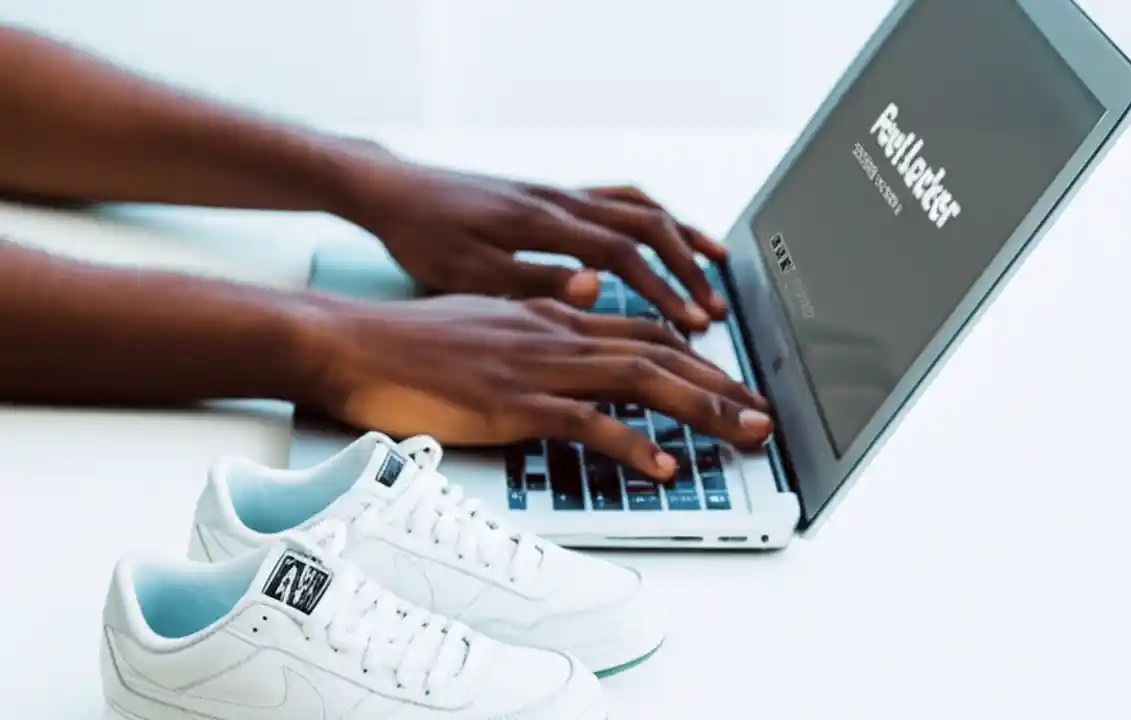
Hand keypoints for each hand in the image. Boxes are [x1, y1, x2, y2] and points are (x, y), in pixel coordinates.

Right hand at [302, 295, 770, 479]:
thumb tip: (578, 335)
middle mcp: (557, 333)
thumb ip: (539, 327)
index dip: (698, 360)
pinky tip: (662, 468)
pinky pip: (587, 425)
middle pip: (662, 354)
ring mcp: (538, 367)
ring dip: (702, 409)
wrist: (351, 343)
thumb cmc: (412, 341)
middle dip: (723, 386)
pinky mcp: (513, 403)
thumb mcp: (489, 321)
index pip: (645, 332)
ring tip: (744, 435)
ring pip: (642, 382)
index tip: (731, 386)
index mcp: (554, 315)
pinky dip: (631, 447)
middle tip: (764, 416)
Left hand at [343, 153, 726, 331]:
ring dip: (681, 239)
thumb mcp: (468, 271)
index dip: (664, 291)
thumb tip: (597, 290)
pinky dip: (652, 219)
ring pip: (640, 208)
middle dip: (688, 272)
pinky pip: (618, 199)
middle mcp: (561, 201)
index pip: (624, 255)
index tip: (693, 325)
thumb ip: (536, 282)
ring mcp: (560, 195)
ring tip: (715, 268)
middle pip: (647, 227)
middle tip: (716, 312)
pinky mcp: (553, 197)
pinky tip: (664, 236)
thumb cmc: (423, 235)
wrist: (393, 191)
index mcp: (543, 223)